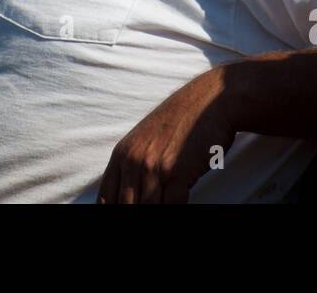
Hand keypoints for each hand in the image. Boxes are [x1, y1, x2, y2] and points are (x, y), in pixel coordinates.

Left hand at [97, 66, 237, 203]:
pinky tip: (181, 201)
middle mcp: (134, 160)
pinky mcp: (177, 172)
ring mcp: (154, 167)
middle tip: (151, 206)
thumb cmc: (182, 121)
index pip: (106, 197)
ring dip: (157, 210)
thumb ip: (135, 164)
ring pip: (148, 208)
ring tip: (166, 204)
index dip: (113, 210)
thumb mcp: (147, 138)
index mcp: (122, 153)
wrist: (210, 101)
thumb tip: (130, 195)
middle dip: (137, 212)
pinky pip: (172, 205)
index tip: (122, 214)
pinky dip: (176, 208)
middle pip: (125, 206)